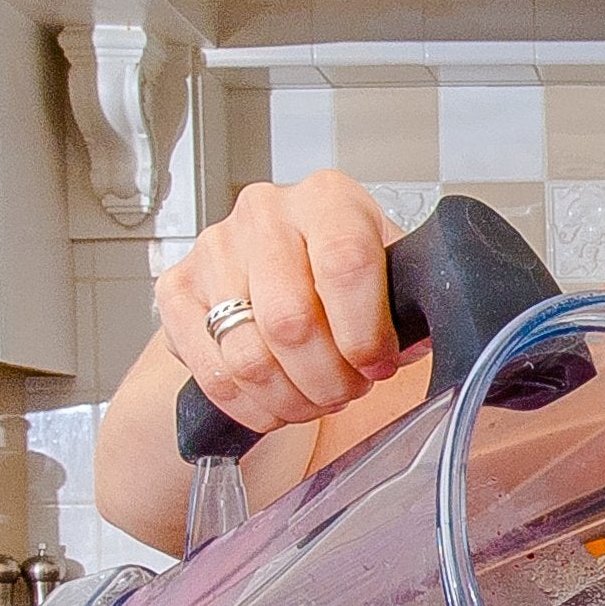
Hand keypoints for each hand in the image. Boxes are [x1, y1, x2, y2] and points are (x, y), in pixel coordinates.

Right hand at [153, 171, 407, 434]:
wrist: (271, 268)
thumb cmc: (339, 274)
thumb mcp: (387, 272)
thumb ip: (410, 302)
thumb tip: (428, 339)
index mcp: (327, 198)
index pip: (346, 266)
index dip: (365, 334)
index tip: (378, 366)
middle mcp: (265, 213)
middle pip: (291, 322)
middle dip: (328, 379)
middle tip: (348, 392)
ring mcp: (213, 249)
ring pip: (249, 357)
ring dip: (291, 400)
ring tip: (316, 401)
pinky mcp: (176, 289)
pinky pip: (214, 373)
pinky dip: (253, 407)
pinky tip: (278, 404)